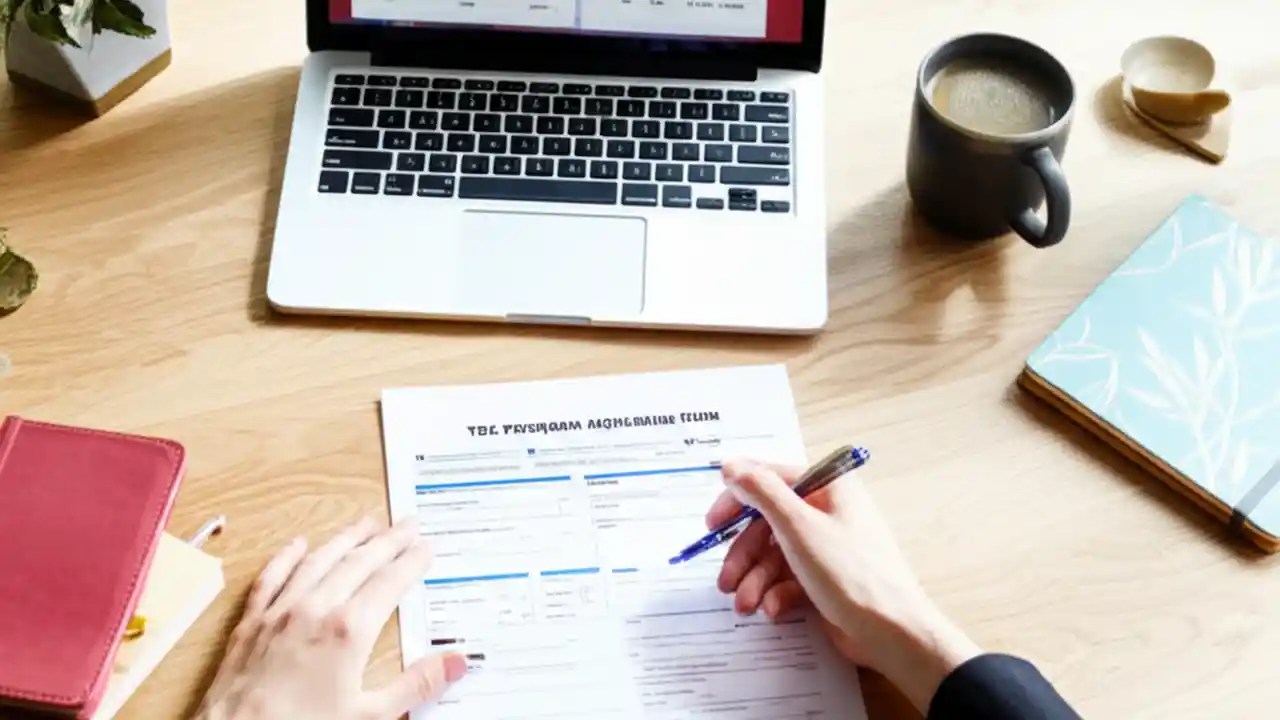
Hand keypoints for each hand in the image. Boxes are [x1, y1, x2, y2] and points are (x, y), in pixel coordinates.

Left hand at [196, 518, 465, 719]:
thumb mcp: (371, 715)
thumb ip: (416, 684)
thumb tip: (456, 662)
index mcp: (349, 630)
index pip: (391, 582)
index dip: (412, 561)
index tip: (426, 546)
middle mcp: (315, 609)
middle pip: (359, 562)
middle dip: (388, 541)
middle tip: (408, 524)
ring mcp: (280, 612)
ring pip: (319, 560)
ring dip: (346, 539)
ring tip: (366, 523)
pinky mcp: (251, 624)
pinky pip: (271, 577)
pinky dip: (286, 556)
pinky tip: (298, 544)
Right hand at [706, 460, 980, 712]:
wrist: (893, 633)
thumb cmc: (851, 573)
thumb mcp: (799, 527)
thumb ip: (762, 492)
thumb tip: (731, 465)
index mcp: (828, 487)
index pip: (771, 479)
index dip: (737, 500)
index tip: (712, 524)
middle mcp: (827, 512)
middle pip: (768, 523)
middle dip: (744, 555)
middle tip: (724, 581)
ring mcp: (826, 547)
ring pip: (774, 555)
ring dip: (755, 580)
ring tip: (745, 604)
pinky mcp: (825, 578)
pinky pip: (788, 578)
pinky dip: (776, 594)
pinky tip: (773, 611)